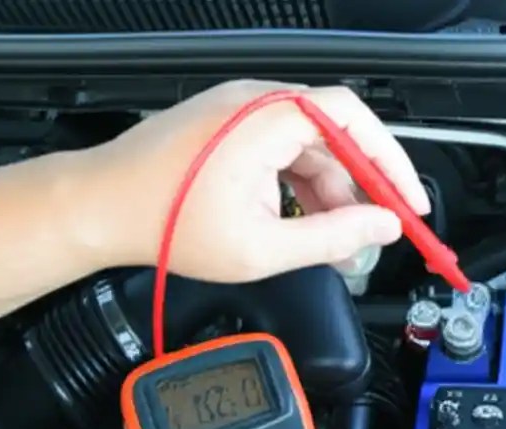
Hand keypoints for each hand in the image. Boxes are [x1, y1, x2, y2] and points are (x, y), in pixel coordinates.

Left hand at [74, 79, 429, 280]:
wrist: (96, 209)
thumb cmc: (161, 223)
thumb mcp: (263, 248)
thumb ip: (334, 238)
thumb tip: (380, 229)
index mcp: (267, 119)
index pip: (356, 123)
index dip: (393, 164)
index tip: (409, 203)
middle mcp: (255, 104)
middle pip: (338, 138)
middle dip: (362, 190)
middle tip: (378, 231)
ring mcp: (240, 114)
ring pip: (312, 149)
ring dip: (330, 195)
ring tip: (334, 244)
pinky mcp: (228, 129)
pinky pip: (284, 151)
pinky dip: (301, 187)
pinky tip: (303, 226)